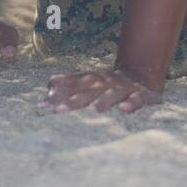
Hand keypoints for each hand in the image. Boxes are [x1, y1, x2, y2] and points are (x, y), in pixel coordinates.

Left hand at [39, 69, 161, 114]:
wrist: (141, 75)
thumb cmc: (107, 86)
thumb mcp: (87, 84)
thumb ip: (66, 87)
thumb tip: (43, 95)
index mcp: (92, 80)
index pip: (72, 86)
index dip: (58, 95)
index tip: (42, 106)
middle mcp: (106, 82)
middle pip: (89, 90)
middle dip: (75, 100)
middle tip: (60, 111)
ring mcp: (124, 87)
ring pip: (113, 93)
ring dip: (104, 100)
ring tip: (94, 109)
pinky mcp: (143, 94)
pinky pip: (138, 98)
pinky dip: (132, 103)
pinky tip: (124, 109)